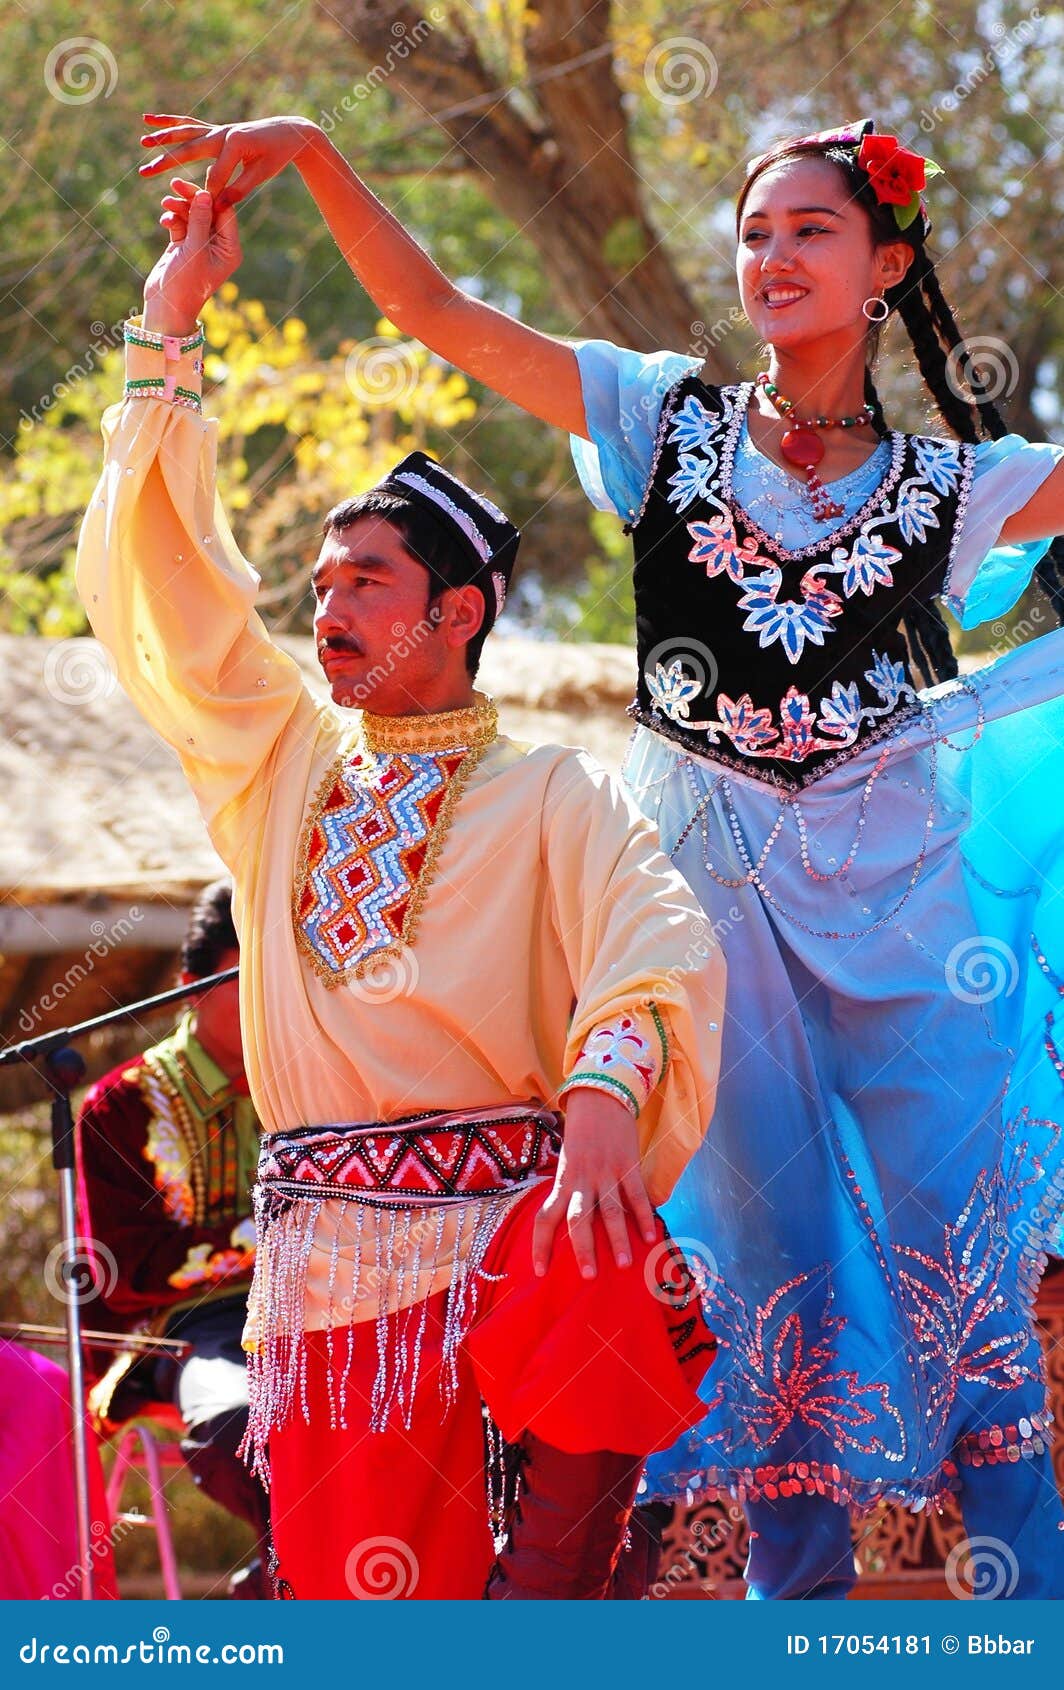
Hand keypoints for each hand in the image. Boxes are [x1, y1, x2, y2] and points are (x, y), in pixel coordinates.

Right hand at [139, 113, 318, 208]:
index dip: (208, 195)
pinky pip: (189, 125)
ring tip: (142, 142)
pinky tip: (148, 120)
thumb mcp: (262, 174)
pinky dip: (169, 122)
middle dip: (165, 162)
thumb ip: (239, 188)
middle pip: (189, 150)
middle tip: (143, 173)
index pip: (215, 175)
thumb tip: (219, 206)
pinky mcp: (215, 129)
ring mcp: (217, 129)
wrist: (286, 132)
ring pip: (184, 133)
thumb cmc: (277, 155)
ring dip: (162, 137)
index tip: (197, 211)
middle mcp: (222, 133)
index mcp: (234, 144)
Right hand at [143, 189, 240, 335]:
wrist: (165, 307)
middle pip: (208, 211)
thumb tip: (205, 194)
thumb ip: (199, 221)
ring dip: (179, 207)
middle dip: (192, 198)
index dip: (212, 195)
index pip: (225, 214)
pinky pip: (180, 224)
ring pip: (192, 215)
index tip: (198, 180)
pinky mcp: (184, 246)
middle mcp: (218, 246)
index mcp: (230, 249)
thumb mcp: (194, 250)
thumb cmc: (185, 284)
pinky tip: (165, 221)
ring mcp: (200, 245)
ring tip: (165, 203)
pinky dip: (173, 219)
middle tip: (175, 183)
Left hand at [532, 1089, 656, 1279]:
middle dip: (583, 1248)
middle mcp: (582, 1181)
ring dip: (617, 1239)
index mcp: (563, 1182)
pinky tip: (650, 1237)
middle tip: (588, 1275)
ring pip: (611, 1211)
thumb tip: (572, 1229)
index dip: (540, 1245)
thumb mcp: (567, 1165)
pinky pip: (636, 1195)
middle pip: (578, 1219)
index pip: (544, 1217)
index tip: (539, 1272)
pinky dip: (644, 1217)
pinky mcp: (628, 1166)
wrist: (599, 1099)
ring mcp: (606, 1173)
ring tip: (623, 1264)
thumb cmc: (581, 1137)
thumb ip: (570, 1193)